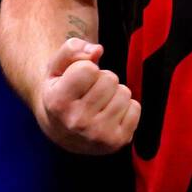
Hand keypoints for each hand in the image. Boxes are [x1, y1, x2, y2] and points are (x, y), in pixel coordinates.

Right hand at [34, 37, 140, 154]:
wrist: (61, 131)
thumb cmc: (60, 92)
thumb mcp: (56, 68)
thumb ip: (71, 49)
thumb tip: (97, 50)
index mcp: (58, 103)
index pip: (88, 68)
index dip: (85, 68)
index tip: (76, 80)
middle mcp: (77, 122)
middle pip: (110, 79)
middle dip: (101, 80)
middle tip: (88, 92)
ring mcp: (99, 135)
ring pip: (124, 92)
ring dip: (114, 93)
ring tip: (99, 103)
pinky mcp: (117, 142)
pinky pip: (136, 108)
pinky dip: (126, 107)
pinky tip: (109, 114)